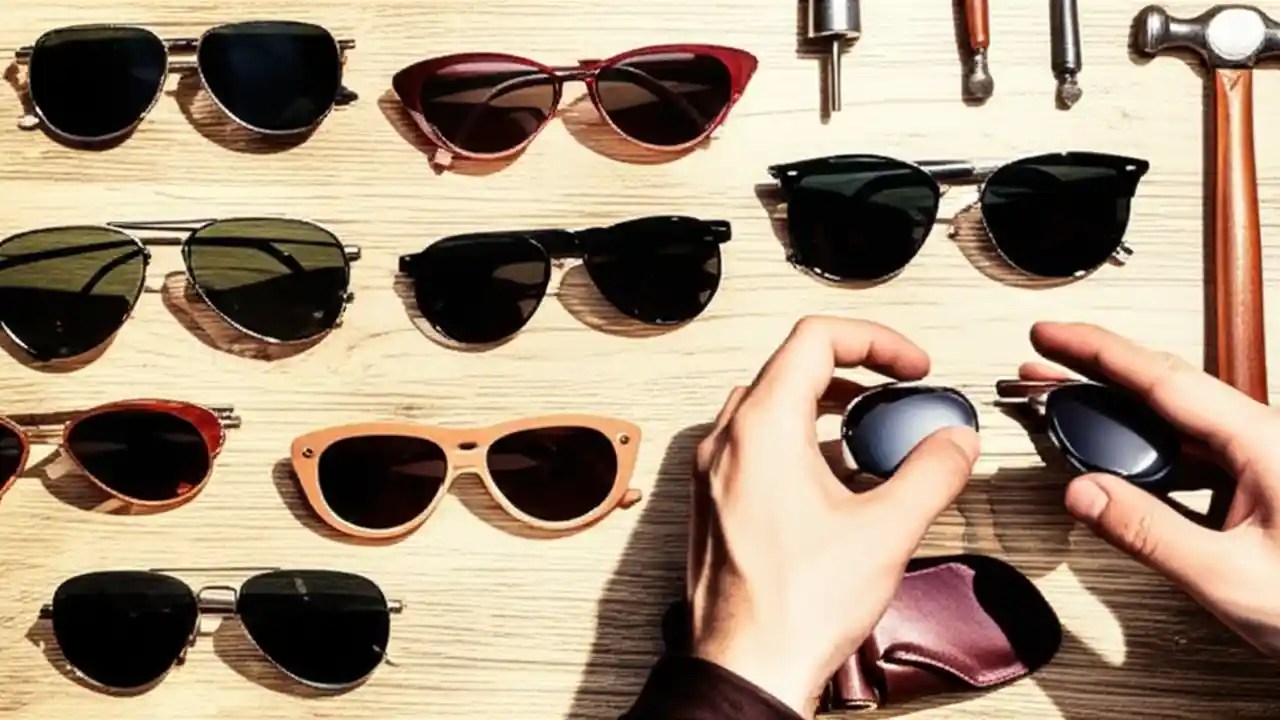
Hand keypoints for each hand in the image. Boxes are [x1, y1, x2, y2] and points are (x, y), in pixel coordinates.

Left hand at [687, 317, 979, 716]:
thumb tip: (955, 442)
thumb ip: (932, 473)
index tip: (910, 366)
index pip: (815, 338)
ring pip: (766, 405)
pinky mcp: (714, 502)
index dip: (874, 340)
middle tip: (894, 387)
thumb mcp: (886, 530)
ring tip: (868, 429)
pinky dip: (795, 441)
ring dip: (820, 405)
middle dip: (850, 369)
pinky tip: (833, 479)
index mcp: (762, 428)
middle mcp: (727, 442)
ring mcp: (713, 473)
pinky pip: (753, 446)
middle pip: (788, 365)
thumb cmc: (794, 606)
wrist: (746, 666)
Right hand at [1024, 322, 1279, 655]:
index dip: (1098, 350)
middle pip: (1166, 387)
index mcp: (1263, 443)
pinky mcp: (1264, 483)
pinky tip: (1118, 455)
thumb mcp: (1231, 578)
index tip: (1051, 334)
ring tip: (1064, 401)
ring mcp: (1266, 460)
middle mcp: (1266, 439)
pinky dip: (1145, 442)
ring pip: (1178, 418)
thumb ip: (1149, 533)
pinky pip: (1193, 449)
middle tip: (1042, 361)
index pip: (1162, 378)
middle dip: (1096, 369)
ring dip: (1118, 408)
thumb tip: (1084, 495)